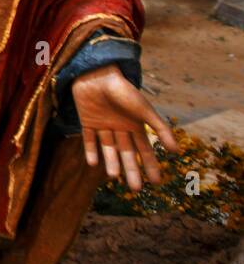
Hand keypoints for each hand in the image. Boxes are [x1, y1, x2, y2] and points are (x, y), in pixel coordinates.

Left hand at [72, 64, 177, 191]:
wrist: (98, 74)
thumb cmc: (125, 91)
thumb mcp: (145, 111)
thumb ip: (160, 129)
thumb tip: (176, 151)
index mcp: (135, 125)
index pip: (144, 150)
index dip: (150, 165)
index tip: (157, 183)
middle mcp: (120, 128)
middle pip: (127, 153)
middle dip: (131, 170)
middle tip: (135, 189)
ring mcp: (103, 125)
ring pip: (109, 149)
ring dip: (111, 162)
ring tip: (114, 176)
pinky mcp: (87, 121)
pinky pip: (89, 140)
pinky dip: (91, 151)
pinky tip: (93, 163)